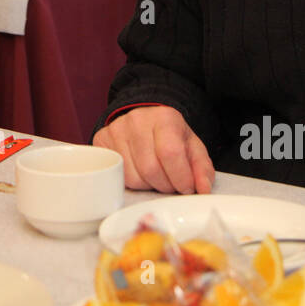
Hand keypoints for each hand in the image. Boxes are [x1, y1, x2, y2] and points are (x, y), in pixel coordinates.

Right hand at [92, 105, 213, 193]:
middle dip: (166, 185)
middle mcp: (137, 120)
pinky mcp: (102, 141)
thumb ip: (201, 168)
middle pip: (151, 169)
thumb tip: (202, 188)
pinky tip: (141, 173)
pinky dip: (134, 183)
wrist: (145, 122)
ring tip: (156, 176)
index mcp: (164, 117)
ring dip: (150, 186)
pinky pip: (119, 176)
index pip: (171, 153)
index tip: (186, 188)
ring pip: (134, 177)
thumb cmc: (170, 137)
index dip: (181, 178)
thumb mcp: (192, 147)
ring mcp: (116, 129)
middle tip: (172, 184)